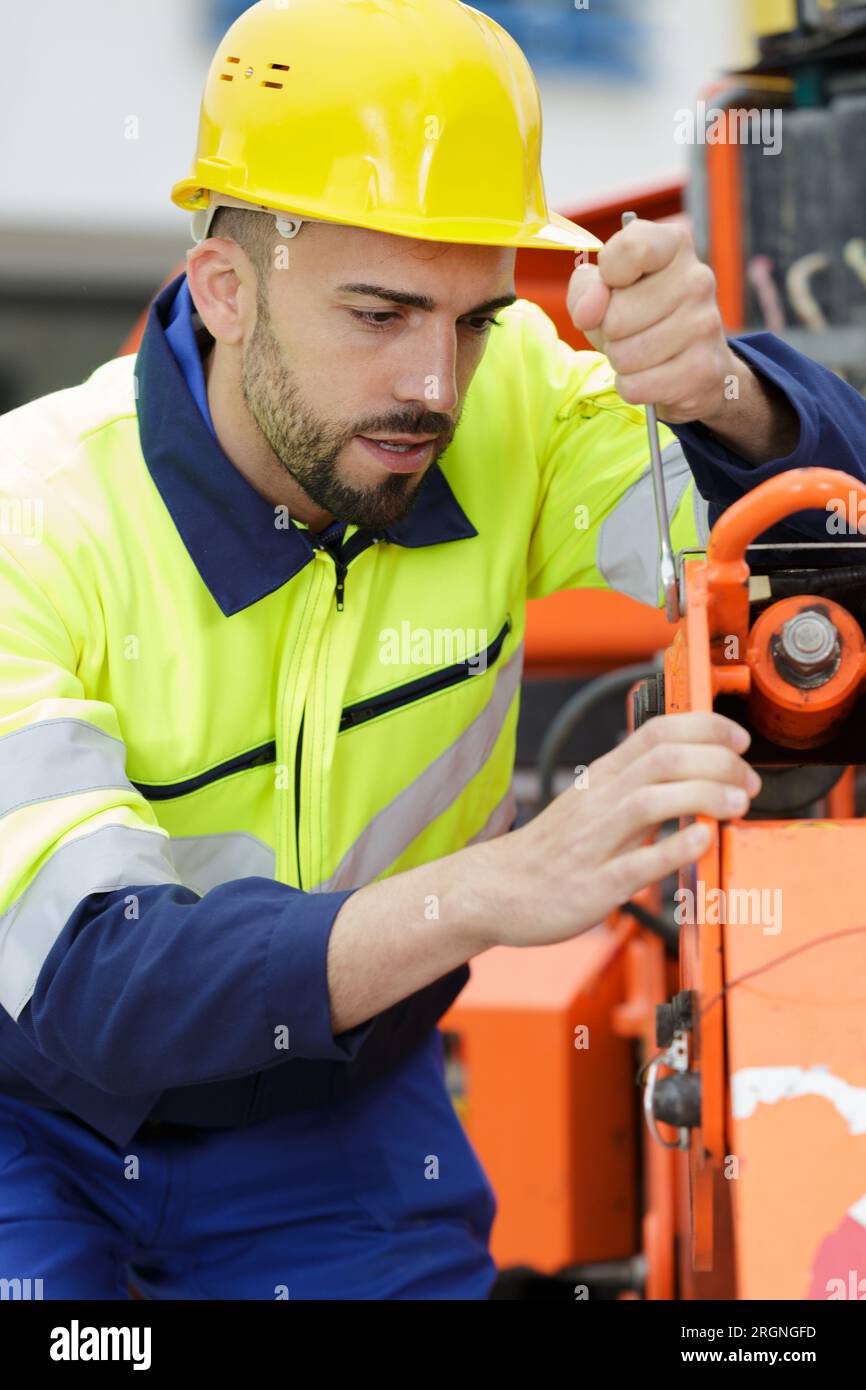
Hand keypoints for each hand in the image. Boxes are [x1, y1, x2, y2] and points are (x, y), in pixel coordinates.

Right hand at [468, 712, 760, 948]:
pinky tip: (702, 841)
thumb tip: (694, 770)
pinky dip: (675, 849)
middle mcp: (600, 801)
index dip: (707, 727)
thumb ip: (639, 785)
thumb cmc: (552, 850)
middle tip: (749, 782)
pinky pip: (638, 863)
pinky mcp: (595, 885)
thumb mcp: (593, 802)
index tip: (740, 739)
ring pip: (651, 800)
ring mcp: (596, 842)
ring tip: (738, 804)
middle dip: (718, 762)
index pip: (658, 731)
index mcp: (603, 777)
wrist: (495, 890)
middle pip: (663, 759)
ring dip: (704, 795)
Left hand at [566, 218, 737, 425]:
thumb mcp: (604, 295)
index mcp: (673, 245)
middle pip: (615, 316)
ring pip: (624, 355)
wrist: (692, 365)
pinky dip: (632, 387)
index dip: (607, 275)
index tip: (614, 283)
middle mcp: (697, 278)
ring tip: (642, 352)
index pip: (630, 248)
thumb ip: (585, 290)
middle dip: (610, 332)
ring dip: (621, 361)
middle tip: (631, 330)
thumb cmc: (639, 319)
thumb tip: (590, 310)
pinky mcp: (702, 369)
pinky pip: (635, 386)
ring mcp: (704, 324)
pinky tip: (652, 375)